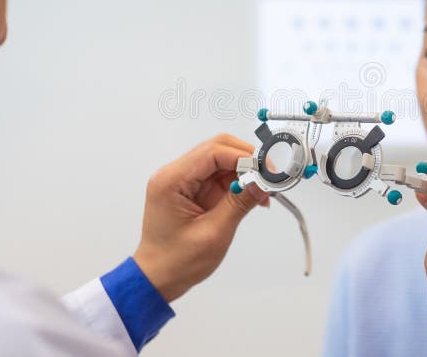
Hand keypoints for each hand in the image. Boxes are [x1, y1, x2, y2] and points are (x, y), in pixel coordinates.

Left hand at [133, 134, 267, 301]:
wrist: (158, 277)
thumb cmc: (177, 261)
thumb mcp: (214, 233)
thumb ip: (239, 203)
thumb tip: (262, 182)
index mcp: (171, 181)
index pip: (212, 152)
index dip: (243, 156)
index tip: (266, 170)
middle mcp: (174, 174)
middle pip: (217, 149)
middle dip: (246, 159)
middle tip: (268, 177)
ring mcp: (183, 181)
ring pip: (221, 160)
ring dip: (244, 171)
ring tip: (263, 190)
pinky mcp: (192, 189)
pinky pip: (219, 175)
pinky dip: (238, 181)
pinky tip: (252, 195)